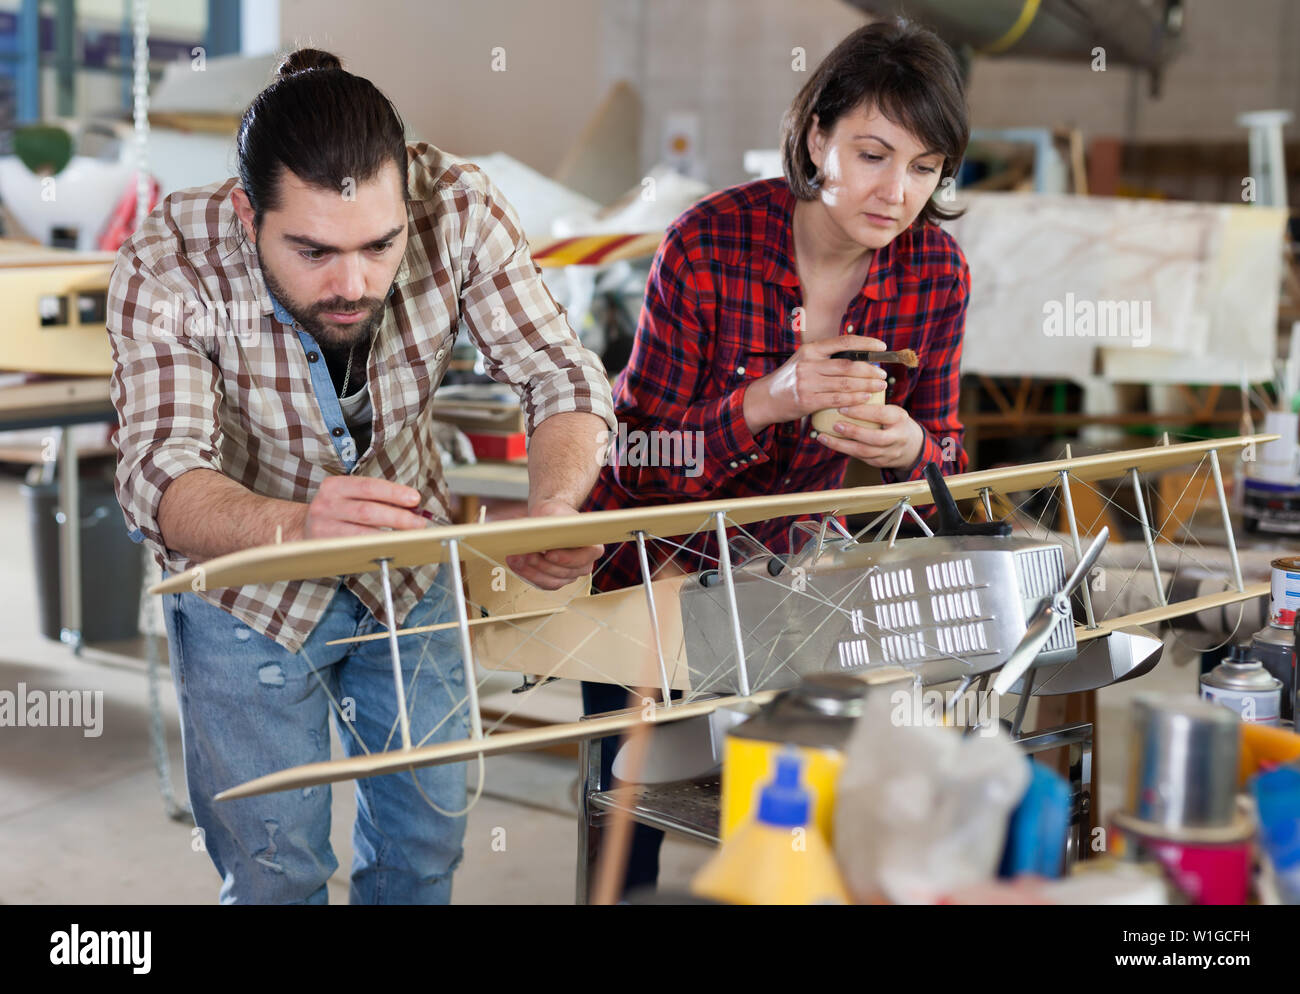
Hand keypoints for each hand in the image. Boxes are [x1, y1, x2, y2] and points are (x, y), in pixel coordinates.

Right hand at [298, 476, 426, 538]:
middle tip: (419, 523)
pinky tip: (391, 547)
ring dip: (391, 536)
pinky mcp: (326, 548)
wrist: (301, 529)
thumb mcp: (349, 496)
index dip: (393, 492)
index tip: (415, 498)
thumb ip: (376, 498)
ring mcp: (324, 528)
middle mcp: (326, 504)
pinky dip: (376, 548)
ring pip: (362, 533)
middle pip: (367, 511)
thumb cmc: (336, 511)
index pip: (368, 486)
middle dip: (398, 517)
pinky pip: (356, 548)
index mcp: (335, 486)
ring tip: (410, 536)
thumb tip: (412, 506)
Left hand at [506, 498, 603, 590]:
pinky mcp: (554, 580)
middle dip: (542, 564)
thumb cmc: (555, 514)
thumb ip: (554, 524)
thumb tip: (543, 538)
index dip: (566, 558)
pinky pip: (542, 583)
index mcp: (592, 548)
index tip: (549, 553)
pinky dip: (527, 574)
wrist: (548, 519)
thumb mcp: (555, 512)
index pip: (582, 559)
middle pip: (564, 572)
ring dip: (531, 570)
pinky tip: (515, 563)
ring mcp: (569, 575)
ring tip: (516, 558)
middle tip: (525, 554)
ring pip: (551, 580)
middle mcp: (584, 565)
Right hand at [743, 334, 889, 433]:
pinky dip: (854, 399)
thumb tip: (856, 357)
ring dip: (867, 385)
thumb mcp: (803, 361)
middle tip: (883, 373)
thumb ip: (824, 358)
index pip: (843, 342)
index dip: (865, 343)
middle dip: (870, 369)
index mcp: (810, 350)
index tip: (881, 347)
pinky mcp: (807, 401)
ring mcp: (807, 383)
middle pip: (848, 365)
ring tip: (881, 385)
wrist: (764, 398)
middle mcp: (809, 364)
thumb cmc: (789, 380)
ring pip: (845, 383)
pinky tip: (865, 398)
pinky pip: (837, 400)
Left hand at [816, 402, 924, 469]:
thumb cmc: (894, 421)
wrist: (911, 446)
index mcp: (899, 418)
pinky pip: (859, 457)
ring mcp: (889, 452)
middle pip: (874, 437)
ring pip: (864, 452)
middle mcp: (896, 437)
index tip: (842, 407)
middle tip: (834, 425)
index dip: (861, 412)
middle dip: (853, 431)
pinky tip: (830, 443)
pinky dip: (843, 450)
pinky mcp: (879, 463)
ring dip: (841, 445)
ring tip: (823, 437)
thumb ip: (874, 403)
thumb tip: (846, 384)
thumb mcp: (891, 410)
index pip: (880, 414)